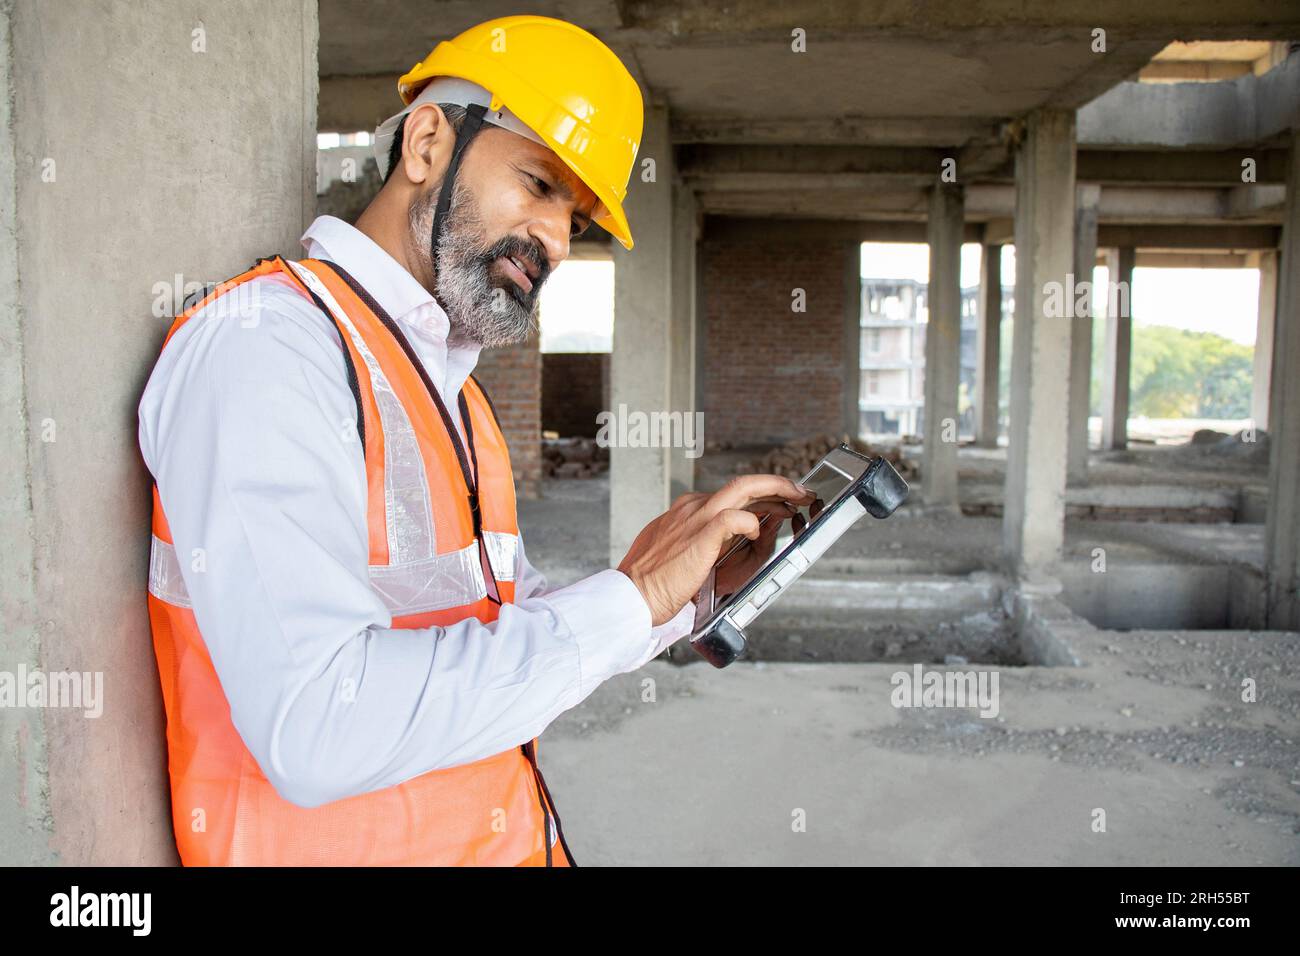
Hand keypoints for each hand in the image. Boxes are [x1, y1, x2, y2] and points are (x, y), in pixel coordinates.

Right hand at [617, 475, 814, 625]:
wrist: (632, 596)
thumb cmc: (656, 584)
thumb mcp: (687, 556)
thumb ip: (716, 542)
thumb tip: (753, 534)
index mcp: (688, 511)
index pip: (732, 493)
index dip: (762, 494)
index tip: (780, 501)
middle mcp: (692, 508)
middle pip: (743, 484)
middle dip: (778, 485)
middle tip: (800, 493)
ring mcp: (695, 518)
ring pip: (743, 488)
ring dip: (776, 490)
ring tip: (797, 498)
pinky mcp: (700, 536)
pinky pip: (733, 518)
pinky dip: (751, 522)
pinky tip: (758, 532)